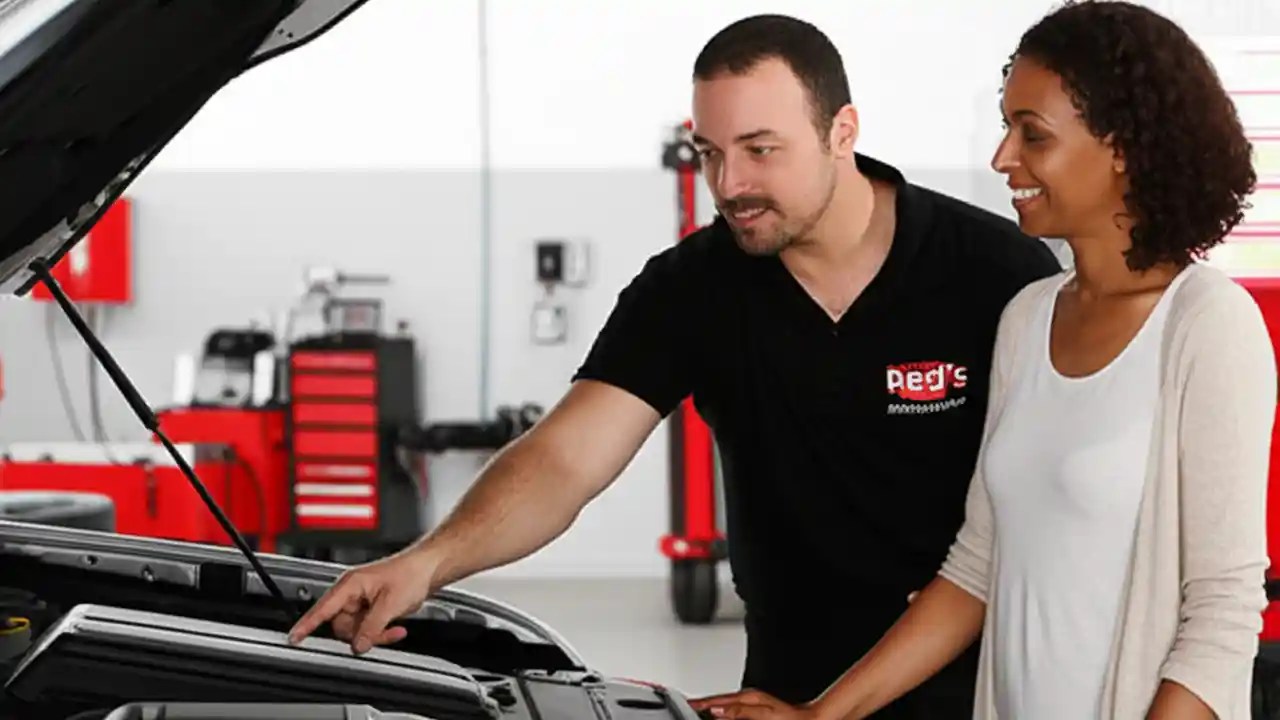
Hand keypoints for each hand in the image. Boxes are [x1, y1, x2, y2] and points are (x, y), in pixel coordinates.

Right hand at [287, 546, 439, 653]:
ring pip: (356, 630)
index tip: (293, 638)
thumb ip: (371, 627)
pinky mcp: (371, 608)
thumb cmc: (410, 573)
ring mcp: (361, 601)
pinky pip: (367, 628)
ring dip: (374, 634)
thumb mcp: (390, 604)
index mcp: (350, 585)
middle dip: (361, 634)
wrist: (427, 569)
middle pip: (341, 626)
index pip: (322, 608)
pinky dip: (381, 631)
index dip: (306, 624)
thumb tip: (358, 646)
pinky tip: (395, 626)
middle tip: (381, 631)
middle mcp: (352, 592)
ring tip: (393, 626)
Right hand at [689, 689, 826, 719]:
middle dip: (701, 705)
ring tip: (698, 711)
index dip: (699, 704)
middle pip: (717, 702)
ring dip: (710, 708)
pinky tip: (719, 716)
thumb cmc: (793, 719)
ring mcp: (751, 704)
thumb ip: (740, 712)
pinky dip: (721, 713)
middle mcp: (748, 699)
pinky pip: (732, 711)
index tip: (686, 704)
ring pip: (724, 706)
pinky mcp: (755, 711)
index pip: (716, 701)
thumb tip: (718, 710)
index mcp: (747, 698)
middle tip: (686, 707)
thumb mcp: (764, 715)